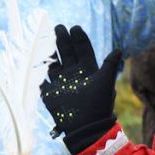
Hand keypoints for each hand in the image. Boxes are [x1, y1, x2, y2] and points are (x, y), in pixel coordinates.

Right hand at [40, 25, 121, 153]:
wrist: (85, 126)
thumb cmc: (98, 105)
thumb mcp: (105, 83)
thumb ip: (109, 66)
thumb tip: (119, 50)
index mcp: (88, 70)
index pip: (83, 50)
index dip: (79, 39)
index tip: (75, 28)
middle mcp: (74, 74)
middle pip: (67, 52)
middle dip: (63, 39)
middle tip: (58, 27)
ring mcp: (61, 82)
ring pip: (55, 62)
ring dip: (51, 51)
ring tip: (46, 38)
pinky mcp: (50, 92)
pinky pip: (43, 79)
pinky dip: (39, 70)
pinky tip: (35, 59)